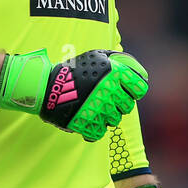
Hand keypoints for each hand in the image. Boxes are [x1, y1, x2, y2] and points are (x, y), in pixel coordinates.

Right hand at [0, 48, 148, 141]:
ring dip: (107, 115)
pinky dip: (95, 127)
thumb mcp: (96, 55)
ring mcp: (99, 109)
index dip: (134, 90)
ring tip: (94, 107)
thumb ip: (119, 59)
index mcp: (115, 73)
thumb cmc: (74, 70)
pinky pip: (101, 131)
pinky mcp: (88, 124)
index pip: (140, 88)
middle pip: (127, 106)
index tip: (127, 91)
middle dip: (119, 104)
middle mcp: (110, 91)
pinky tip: (87, 118)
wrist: (47, 87)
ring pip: (115, 120)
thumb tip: (137, 69)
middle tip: (105, 99)